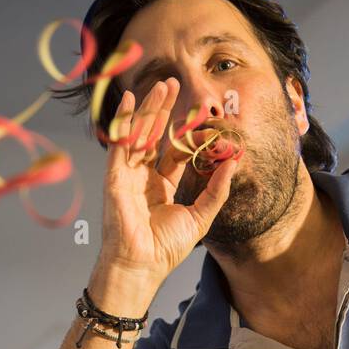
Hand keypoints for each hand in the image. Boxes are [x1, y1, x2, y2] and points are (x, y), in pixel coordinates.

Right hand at [99, 77, 239, 281]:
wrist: (142, 265)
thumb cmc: (166, 249)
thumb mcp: (200, 217)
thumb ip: (217, 190)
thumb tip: (234, 162)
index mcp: (161, 187)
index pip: (174, 152)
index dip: (186, 134)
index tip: (202, 117)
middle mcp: (143, 178)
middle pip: (154, 136)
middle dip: (165, 110)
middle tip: (175, 83)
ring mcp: (127, 175)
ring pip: (139, 134)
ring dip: (149, 109)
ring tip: (162, 85)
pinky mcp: (115, 176)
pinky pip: (119, 143)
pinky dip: (124, 121)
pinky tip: (131, 100)